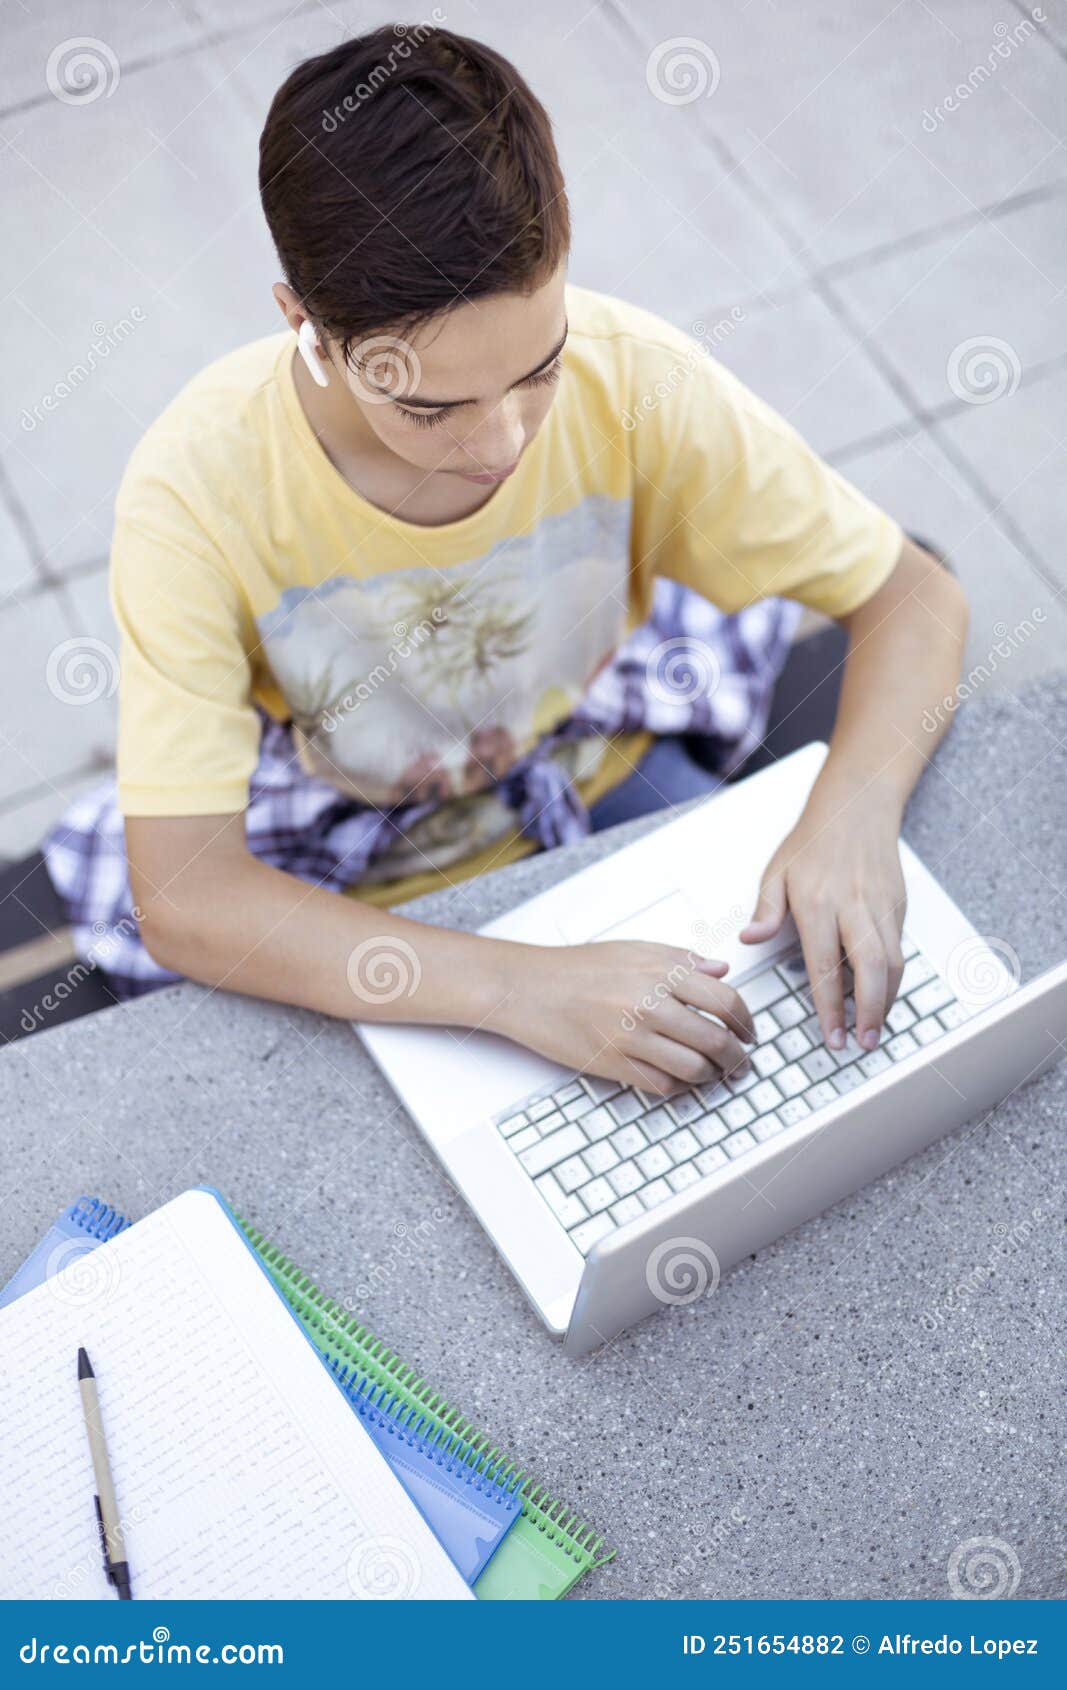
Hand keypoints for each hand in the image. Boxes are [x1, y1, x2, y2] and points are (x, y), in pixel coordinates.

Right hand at [488, 940, 754, 1096]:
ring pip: (693, 1068)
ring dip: (710, 1075)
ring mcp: (631, 1038)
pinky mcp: (613, 1064)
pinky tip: (678, 1077)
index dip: (746, 1021)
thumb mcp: (634, 949)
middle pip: (715, 1040)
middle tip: (741, 1061)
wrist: (529, 988)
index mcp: (659, 972)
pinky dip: (678, 1085)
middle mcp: (648, 1004)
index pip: (724, 1000)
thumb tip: (721, 971)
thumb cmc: (577, 967)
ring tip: (712, 1072)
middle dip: (737, 1057)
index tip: (749, 1031)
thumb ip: (681, 960)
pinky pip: (661, 1085)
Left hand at [740, 796, 906, 1050]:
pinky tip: (882, 998)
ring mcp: (880, 906)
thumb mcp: (776, 871)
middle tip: (862, 1043)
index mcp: (817, 901)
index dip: (829, 1006)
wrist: (857, 808)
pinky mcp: (897, 906)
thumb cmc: (812, 842)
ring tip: (874, 1030)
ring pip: (893, 962)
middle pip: (870, 968)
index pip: (824, 964)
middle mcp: (853, 906)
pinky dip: (894, 979)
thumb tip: (749, 939)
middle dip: (869, 1012)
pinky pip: (899, 950)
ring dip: (887, 1001)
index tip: (830, 1036)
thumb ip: (764, 910)